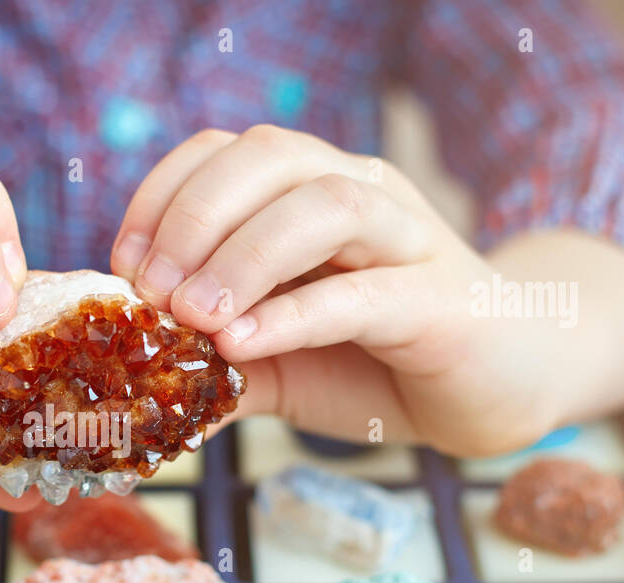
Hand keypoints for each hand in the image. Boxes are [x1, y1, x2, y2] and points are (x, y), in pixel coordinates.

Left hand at [109, 126, 623, 456]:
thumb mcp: (278, 362)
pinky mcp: (440, 303)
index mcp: (312, 191)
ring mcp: (407, 241)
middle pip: (272, 158)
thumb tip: (135, 388)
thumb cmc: (378, 361)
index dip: (165, 196)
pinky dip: (294, 314)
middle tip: (150, 291)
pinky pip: (363, 294)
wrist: (498, 387)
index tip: (124, 262)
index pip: (228, 153)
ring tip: (191, 316)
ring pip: (324, 208)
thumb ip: (213, 364)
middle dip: (195, 217)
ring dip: (244, 255)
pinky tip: (241, 343)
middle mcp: (361, 194)